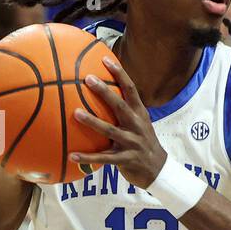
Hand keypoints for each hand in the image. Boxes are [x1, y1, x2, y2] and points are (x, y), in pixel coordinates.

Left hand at [70, 58, 165, 189]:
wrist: (159, 170)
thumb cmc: (143, 142)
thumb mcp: (139, 123)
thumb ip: (125, 109)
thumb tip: (103, 92)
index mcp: (139, 114)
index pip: (131, 89)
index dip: (119, 74)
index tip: (105, 59)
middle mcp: (136, 126)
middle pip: (120, 105)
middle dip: (104, 91)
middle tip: (87, 78)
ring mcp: (131, 143)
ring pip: (110, 130)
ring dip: (92, 121)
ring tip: (75, 113)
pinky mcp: (125, 159)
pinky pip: (104, 158)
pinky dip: (88, 157)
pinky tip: (71, 155)